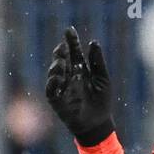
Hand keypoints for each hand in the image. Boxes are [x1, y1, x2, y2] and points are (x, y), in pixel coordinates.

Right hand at [45, 26, 113, 144]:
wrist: (98, 124)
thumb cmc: (102, 102)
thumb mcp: (103, 79)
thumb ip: (97, 62)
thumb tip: (93, 42)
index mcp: (80, 70)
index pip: (74, 53)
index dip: (71, 41)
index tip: (69, 30)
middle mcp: (69, 77)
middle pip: (62, 59)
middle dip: (61, 51)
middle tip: (63, 46)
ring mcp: (62, 87)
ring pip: (54, 72)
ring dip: (57, 64)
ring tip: (63, 61)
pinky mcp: (56, 100)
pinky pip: (51, 89)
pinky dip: (53, 81)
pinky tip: (59, 75)